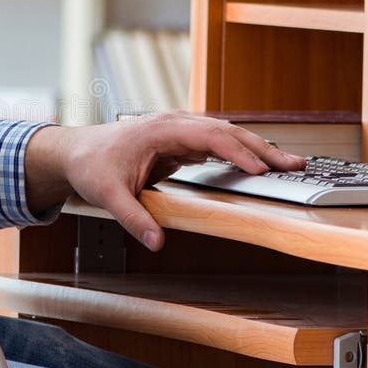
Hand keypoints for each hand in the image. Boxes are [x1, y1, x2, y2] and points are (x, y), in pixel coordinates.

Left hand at [25, 111, 305, 250]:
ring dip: (256, 148)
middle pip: (227, 131)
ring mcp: (178, 130)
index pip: (210, 136)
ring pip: (225, 134)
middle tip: (294, 164)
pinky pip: (216, 143)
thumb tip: (157, 243)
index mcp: (162, 129)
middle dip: (261, 148)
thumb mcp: (108, 194)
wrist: (73, 152)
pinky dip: (240, 152)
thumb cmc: (90, 165)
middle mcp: (175, 124)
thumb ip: (134, 219)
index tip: (262, 169)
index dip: (238, 152)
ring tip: (287, 164)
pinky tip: (257, 165)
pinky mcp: (179, 141)